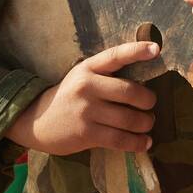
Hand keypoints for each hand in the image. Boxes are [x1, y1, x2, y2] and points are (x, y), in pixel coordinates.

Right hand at [11, 41, 158, 156]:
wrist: (36, 121)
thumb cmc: (69, 97)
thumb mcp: (82, 77)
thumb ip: (107, 76)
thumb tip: (145, 83)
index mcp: (88, 68)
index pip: (115, 55)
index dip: (137, 51)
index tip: (156, 49)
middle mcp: (87, 86)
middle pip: (130, 91)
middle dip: (148, 100)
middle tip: (150, 105)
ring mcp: (86, 110)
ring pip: (128, 118)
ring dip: (146, 123)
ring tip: (148, 124)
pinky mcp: (86, 133)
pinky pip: (119, 139)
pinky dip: (137, 142)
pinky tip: (145, 143)